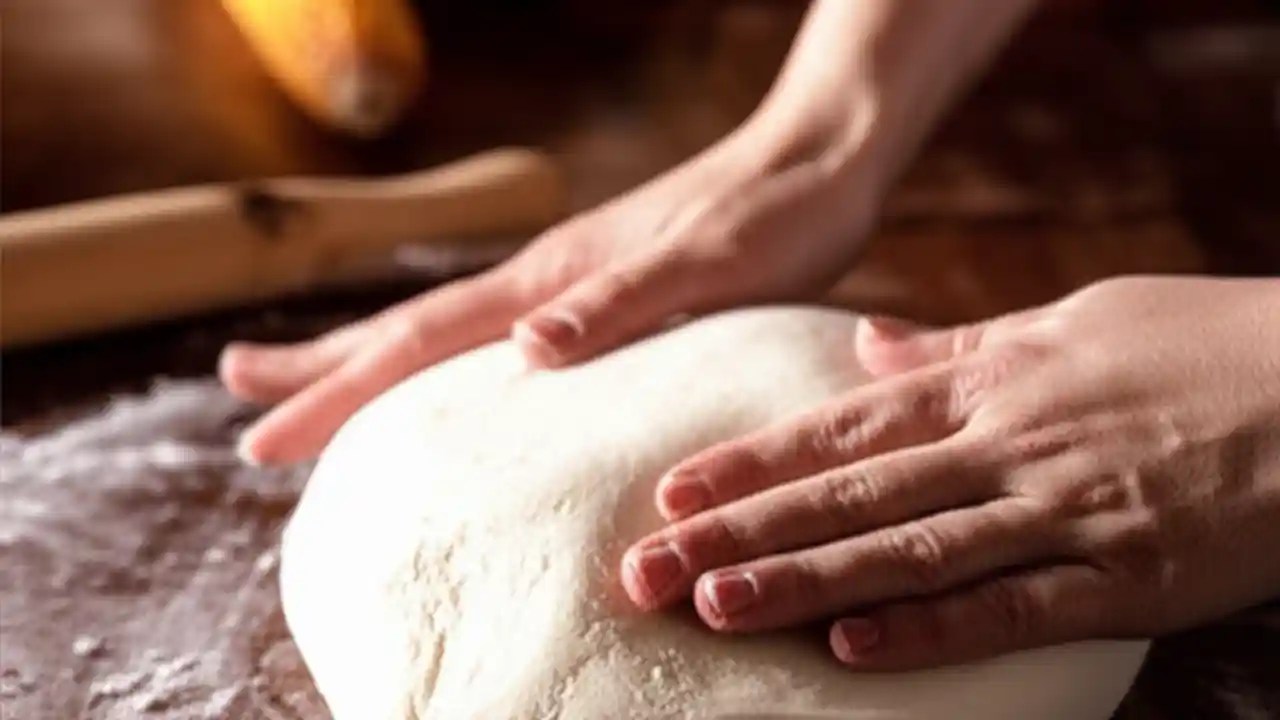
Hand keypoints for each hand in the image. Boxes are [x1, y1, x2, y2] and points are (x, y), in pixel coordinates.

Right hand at [221, 122, 877, 464]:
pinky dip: (442, 358)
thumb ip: (624, 302)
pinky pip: (491, 333)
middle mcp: (543, 280)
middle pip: (407, 331)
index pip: (421, 342)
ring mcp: (566, 282)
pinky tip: (450, 377)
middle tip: (241, 397)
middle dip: (321, 369)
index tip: (263, 434)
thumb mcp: (711, 266)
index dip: (339, 389)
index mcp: (553, 281)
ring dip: (366, 357)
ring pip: (442, 328)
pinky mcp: (599, 289)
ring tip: (307, 378)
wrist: (817, 159)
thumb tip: (528, 347)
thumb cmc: (775, 217)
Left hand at [621, 276, 1279, 670]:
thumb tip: (865, 342)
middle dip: (741, 532)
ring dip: (804, 581)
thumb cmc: (1201, 343)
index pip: (838, 427)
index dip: (749, 463)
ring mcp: (1061, 511)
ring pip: (906, 550)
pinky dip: (930, 630)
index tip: (673, 494)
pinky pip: (1010, 608)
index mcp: (988, 383)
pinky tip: (852, 649)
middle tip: (650, 566)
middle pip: (846, 494)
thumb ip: (957, 342)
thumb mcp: (1069, 319)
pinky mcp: (1124, 578)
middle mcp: (1004, 445)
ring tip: (715, 606)